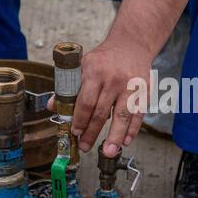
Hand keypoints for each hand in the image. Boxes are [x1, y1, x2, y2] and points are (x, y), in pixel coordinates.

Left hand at [72, 31, 152, 156]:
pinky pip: (138, 114)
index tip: (75, 132)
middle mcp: (113, 79)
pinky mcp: (144, 92)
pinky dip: (132, 129)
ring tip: (108, 152)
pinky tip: (125, 141)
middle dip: (92, 133)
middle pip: (102, 112)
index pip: (85, 101)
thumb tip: (54, 106)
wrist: (132, 44)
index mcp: (95, 72)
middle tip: (85, 147)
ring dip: (115, 137)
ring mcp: (131, 86)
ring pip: (122, 116)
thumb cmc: (104, 58)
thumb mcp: (83, 65)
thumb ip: (69, 86)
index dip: (79, 119)